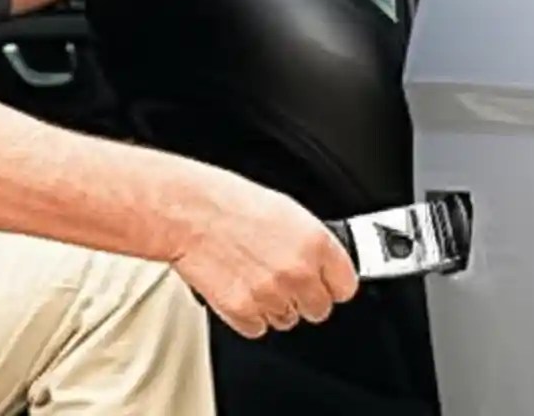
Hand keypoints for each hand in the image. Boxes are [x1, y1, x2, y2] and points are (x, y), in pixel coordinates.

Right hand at [172, 174, 359, 338]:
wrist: (188, 213)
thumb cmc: (229, 204)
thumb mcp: (286, 211)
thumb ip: (311, 242)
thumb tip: (322, 263)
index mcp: (315, 243)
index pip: (346, 287)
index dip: (332, 284)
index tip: (325, 282)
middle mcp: (297, 272)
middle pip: (319, 309)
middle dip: (304, 298)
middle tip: (284, 279)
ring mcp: (270, 295)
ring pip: (287, 320)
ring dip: (275, 306)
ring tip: (255, 277)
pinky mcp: (242, 311)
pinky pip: (257, 328)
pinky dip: (249, 315)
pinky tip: (240, 289)